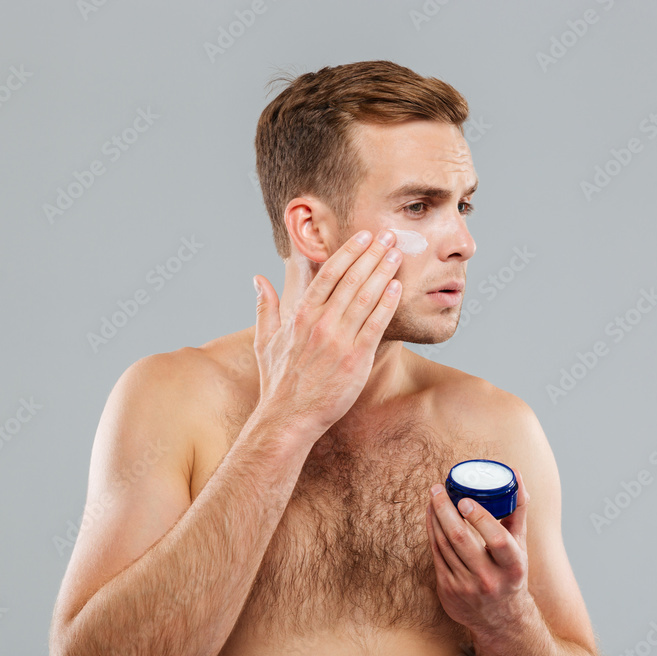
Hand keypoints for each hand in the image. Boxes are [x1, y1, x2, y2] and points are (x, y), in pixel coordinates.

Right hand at [251, 229, 402, 439]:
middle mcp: (319, 323)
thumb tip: (258, 279)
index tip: (364, 236)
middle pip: (351, 279)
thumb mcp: (264, 341)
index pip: (328, 273)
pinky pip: (375, 326)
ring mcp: (338, 341)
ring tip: (396, 254)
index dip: (349, 251)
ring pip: (365, 298)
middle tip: (389, 235)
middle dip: (372, 254)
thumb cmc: (278, 382)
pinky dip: (387, 304)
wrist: (287, 419)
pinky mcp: (355, 360)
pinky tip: (398, 287)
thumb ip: (265, 307)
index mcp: (300, 315)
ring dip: (383, 272)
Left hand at [426, 468, 533, 632]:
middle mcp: (490, 579)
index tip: (464, 499)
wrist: (500, 620)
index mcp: (512, 566)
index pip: (497, 539)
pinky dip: (431, 532)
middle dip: (445, 510)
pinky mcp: (448, 590)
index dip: (479, 518)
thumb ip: (518, 510)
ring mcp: (466, 587)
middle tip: (437, 489)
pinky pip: (436, 555)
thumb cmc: (510, 572)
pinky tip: (430, 517)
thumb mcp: (520, 546)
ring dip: (435, 518)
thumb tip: (515, 474)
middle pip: (461, 539)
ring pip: (444, 545)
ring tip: (433, 498)